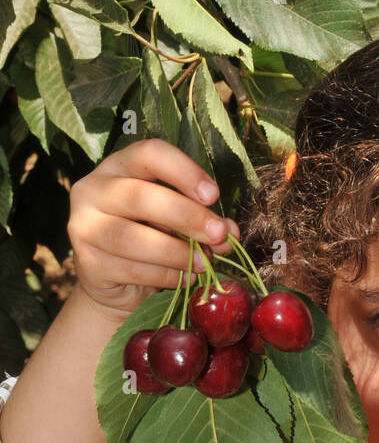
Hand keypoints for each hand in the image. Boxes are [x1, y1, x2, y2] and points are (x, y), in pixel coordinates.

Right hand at [68, 138, 239, 318]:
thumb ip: (199, 221)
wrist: (118, 287)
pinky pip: (132, 269)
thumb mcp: (175, 224)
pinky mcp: (88, 263)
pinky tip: (185, 278)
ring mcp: (84, 227)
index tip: (213, 194)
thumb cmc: (150, 243)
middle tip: (218, 234)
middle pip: (141, 196)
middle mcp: (93, 190)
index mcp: (118, 167)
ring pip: (133, 237)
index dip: (182, 171)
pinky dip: (165, 275)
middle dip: (186, 216)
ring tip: (205, 264)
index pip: (148, 154)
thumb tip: (230, 230)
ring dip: (177, 252)